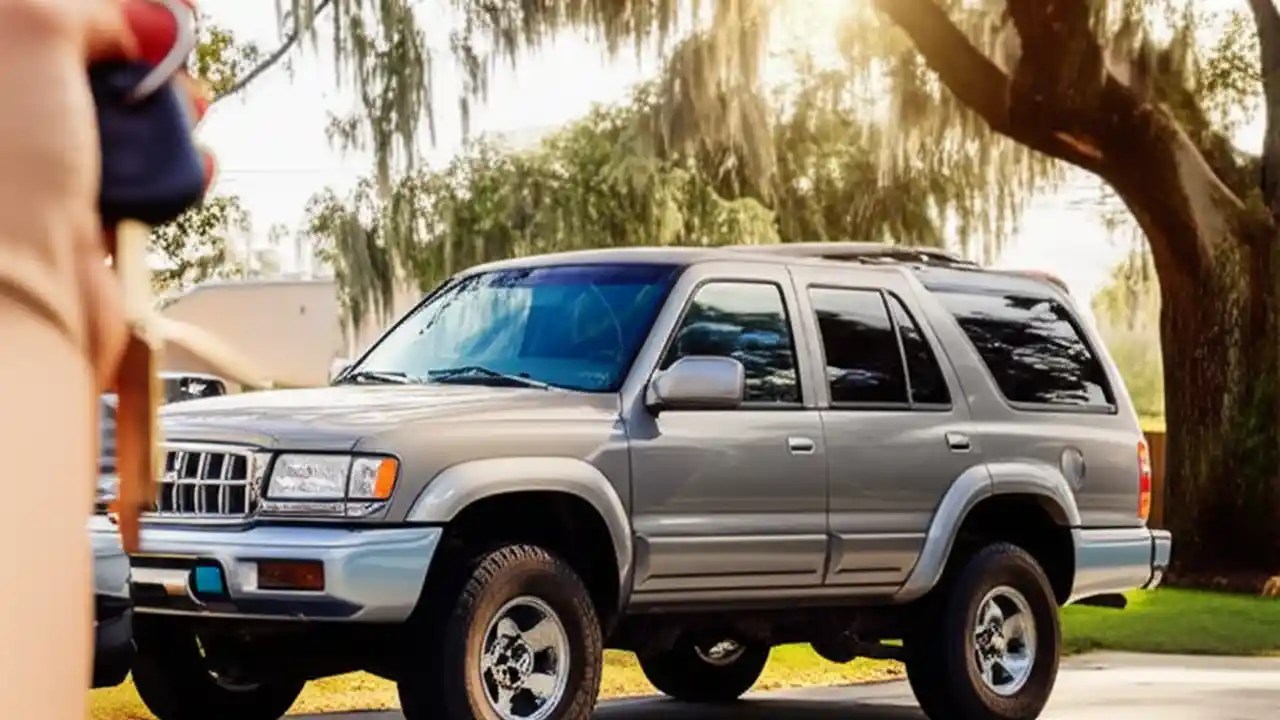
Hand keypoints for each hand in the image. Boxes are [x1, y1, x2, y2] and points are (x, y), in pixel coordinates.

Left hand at [0, 0, 212, 389]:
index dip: (110, 6)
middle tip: (176, 52)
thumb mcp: (31, 35)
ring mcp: (38, 167)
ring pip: (119, 115)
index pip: (43, 14)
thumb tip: (133, 17)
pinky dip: (172, 166)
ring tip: (189, 113)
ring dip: (167, 110)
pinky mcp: (77, 211)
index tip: (158, 6)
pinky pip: (136, 172)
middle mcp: (5, 116)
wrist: (27, 297)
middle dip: (146, 50)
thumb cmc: (6, 179)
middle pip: (87, 59)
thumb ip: (85, 8)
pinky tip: (189, 163)